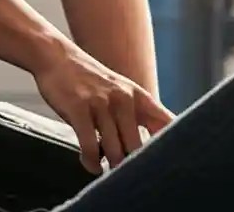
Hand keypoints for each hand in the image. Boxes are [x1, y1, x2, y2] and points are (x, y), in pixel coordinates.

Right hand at [31, 43, 174, 173]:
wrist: (58, 58)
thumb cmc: (90, 82)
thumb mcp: (121, 93)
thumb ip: (138, 117)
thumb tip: (151, 151)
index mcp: (139, 97)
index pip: (167, 124)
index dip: (175, 147)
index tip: (170, 166)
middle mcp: (124, 99)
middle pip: (137, 148)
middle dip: (130, 167)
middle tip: (123, 175)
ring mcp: (101, 103)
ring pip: (113, 151)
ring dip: (108, 167)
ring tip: (104, 169)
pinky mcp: (79, 109)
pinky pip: (90, 147)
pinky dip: (91, 162)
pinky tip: (91, 164)